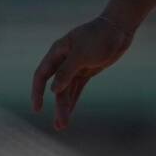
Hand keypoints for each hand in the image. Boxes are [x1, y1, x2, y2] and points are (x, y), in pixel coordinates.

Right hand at [31, 16, 134, 130]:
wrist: (119, 29)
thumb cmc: (99, 37)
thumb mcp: (81, 54)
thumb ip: (66, 71)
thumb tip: (53, 90)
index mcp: (58, 52)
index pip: (42, 75)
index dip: (37, 92)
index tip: (37, 108)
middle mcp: (63, 60)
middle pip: (56, 87)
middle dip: (58, 106)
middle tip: (59, 125)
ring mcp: (75, 67)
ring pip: (66, 90)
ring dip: (64, 107)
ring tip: (62, 126)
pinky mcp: (86, 71)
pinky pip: (76, 89)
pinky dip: (73, 100)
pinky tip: (69, 113)